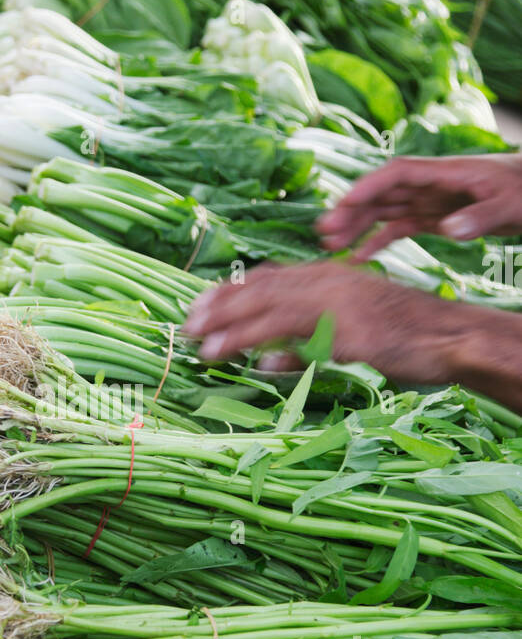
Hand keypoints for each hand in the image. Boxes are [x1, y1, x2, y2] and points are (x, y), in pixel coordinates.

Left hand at [183, 262, 466, 385]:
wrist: (451, 335)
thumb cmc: (403, 334)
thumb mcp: (347, 332)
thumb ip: (304, 341)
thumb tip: (265, 359)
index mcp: (329, 275)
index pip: (268, 277)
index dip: (230, 292)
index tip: (199, 306)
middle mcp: (330, 281)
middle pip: (262, 288)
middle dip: (221, 307)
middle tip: (187, 324)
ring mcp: (341, 303)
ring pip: (274, 310)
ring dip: (235, 330)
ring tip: (203, 346)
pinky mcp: (353, 331)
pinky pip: (306, 339)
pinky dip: (278, 350)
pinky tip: (253, 363)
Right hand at [318, 154, 521, 258]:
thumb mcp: (507, 204)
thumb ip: (480, 216)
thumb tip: (449, 229)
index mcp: (443, 173)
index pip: (395, 175)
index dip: (367, 188)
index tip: (343, 206)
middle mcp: (429, 186)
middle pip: (381, 194)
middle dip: (352, 211)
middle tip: (325, 233)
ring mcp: (429, 201)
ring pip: (384, 212)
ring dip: (357, 227)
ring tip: (330, 247)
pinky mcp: (433, 218)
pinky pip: (398, 228)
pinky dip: (377, 242)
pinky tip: (357, 258)